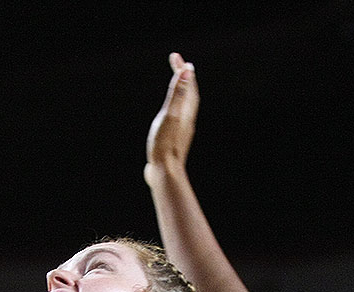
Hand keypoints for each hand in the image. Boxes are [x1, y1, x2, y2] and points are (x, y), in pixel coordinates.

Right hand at [144, 52, 198, 186]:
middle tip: (176, 64)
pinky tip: (170, 114)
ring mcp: (181, 131)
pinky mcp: (174, 140)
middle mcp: (187, 120)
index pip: (188, 85)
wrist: (164, 173)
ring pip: (185, 106)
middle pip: (189, 94)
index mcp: (186, 112)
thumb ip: (178, 93)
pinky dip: (175, 107)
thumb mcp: (170, 115)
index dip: (182, 70)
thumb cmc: (164, 144)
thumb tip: (187, 71)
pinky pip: (177, 117)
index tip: (175, 57)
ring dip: (181, 92)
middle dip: (183, 78)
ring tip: (176, 85)